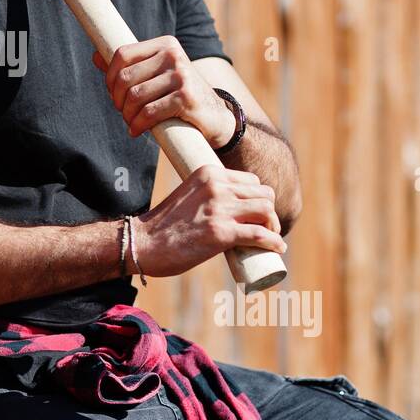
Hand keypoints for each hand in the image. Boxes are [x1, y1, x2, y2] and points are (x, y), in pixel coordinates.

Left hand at [92, 36, 235, 144]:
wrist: (215, 116)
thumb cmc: (180, 94)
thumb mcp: (157, 74)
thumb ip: (130, 66)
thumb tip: (95, 56)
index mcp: (164, 44)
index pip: (122, 54)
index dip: (110, 76)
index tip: (112, 93)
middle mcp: (173, 55)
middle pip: (125, 77)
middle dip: (117, 99)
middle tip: (122, 111)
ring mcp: (181, 75)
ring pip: (135, 96)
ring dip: (127, 115)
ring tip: (131, 122)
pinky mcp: (185, 97)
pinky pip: (149, 112)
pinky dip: (138, 125)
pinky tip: (137, 131)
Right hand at [130, 163, 285, 276]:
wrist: (142, 242)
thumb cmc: (163, 225)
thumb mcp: (188, 195)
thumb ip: (206, 196)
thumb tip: (225, 211)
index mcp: (209, 173)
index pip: (250, 180)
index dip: (259, 198)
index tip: (257, 214)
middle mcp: (217, 185)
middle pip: (264, 193)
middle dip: (270, 211)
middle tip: (266, 228)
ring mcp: (220, 208)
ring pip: (267, 210)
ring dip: (274, 226)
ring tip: (271, 237)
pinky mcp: (221, 232)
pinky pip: (260, 234)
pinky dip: (274, 241)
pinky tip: (277, 247)